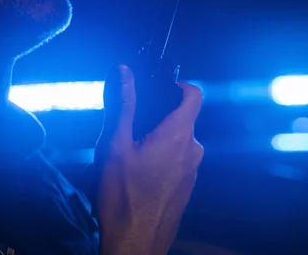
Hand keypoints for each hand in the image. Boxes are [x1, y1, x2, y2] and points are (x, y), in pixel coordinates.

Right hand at [94, 64, 203, 254]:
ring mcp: (192, 171)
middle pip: (182, 117)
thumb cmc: (123, 198)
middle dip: (156, 115)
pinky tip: (137, 174)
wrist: (135, 245)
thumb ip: (122, 105)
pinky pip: (176, 160)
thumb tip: (122, 71)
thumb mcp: (114, 146)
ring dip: (156, 138)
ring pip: (177, 140)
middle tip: (128, 126)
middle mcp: (192, 150)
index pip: (193, 94)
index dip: (177, 85)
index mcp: (179, 135)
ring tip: (127, 153)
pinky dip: (160, 157)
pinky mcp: (186, 186)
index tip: (156, 87)